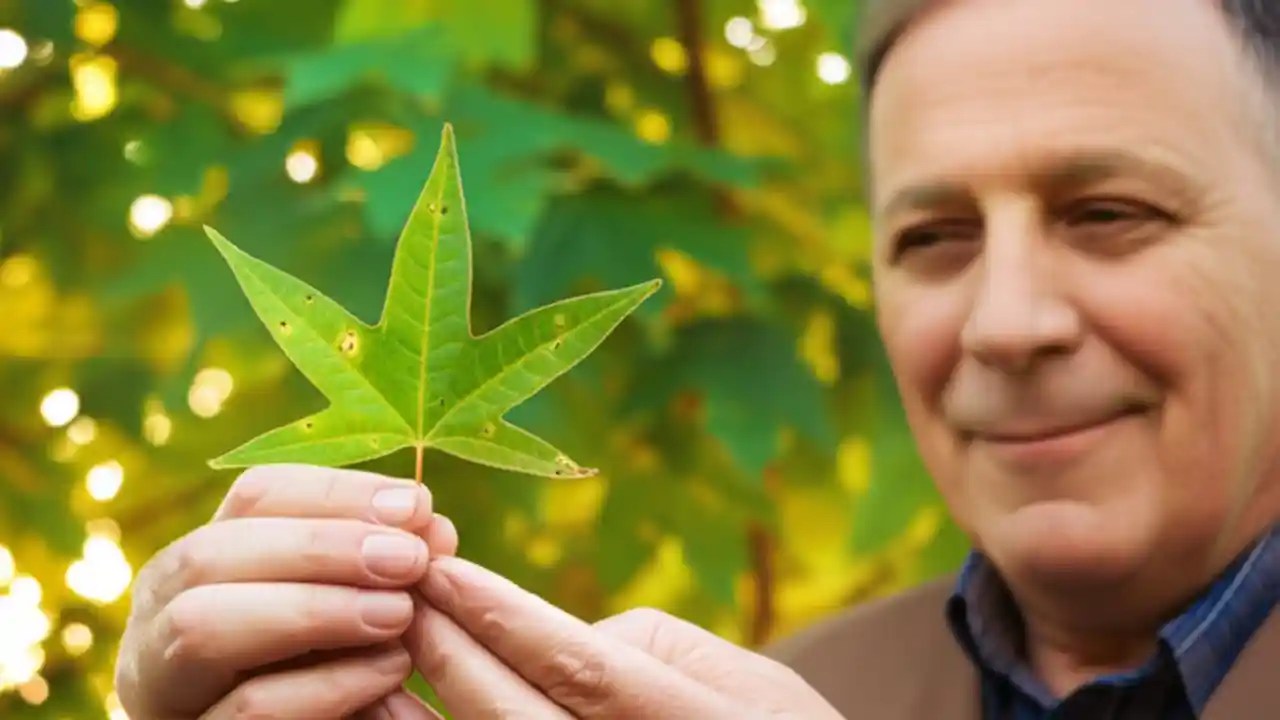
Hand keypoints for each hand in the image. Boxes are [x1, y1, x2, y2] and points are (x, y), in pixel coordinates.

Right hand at [114, 464, 457, 719]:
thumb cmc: (335, 677)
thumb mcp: (355, 612)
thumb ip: (384, 569)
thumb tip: (430, 523)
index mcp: (203, 566)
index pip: (254, 498)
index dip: (336, 492)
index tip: (416, 505)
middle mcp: (160, 620)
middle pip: (212, 554)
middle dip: (321, 547)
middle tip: (410, 560)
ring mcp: (162, 688)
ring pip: (203, 626)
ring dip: (313, 609)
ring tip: (400, 613)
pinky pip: (243, 708)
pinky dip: (323, 684)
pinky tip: (389, 669)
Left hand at [375, 557, 843, 718]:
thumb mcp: (752, 683)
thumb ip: (653, 649)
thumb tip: (563, 638)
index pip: (580, 667)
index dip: (506, 617)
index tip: (445, 567)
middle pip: (516, 718)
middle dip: (449, 650)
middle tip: (399, 588)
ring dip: (420, 714)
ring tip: (373, 653)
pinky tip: (391, 718)